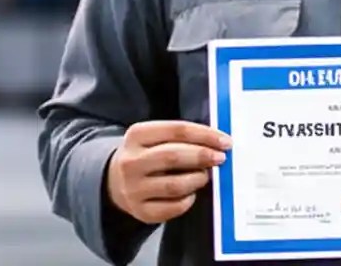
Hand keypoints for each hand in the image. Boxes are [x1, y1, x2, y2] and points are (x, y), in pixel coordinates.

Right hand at [107, 121, 232, 223]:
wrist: (115, 182)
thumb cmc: (145, 156)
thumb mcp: (153, 138)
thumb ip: (180, 138)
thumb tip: (217, 143)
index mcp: (137, 135)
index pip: (176, 130)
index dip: (205, 135)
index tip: (225, 141)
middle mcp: (131, 161)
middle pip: (173, 156)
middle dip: (202, 156)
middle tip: (220, 158)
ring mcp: (133, 188)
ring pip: (175, 185)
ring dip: (197, 179)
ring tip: (204, 176)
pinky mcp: (140, 210)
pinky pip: (173, 207)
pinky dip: (188, 200)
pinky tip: (191, 193)